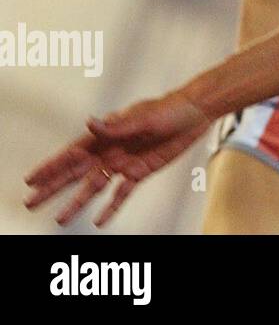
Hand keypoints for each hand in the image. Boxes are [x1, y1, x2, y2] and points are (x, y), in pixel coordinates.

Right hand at [23, 92, 211, 227]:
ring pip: (95, 187)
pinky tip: (99, 221)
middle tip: (31, 202)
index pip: (73, 152)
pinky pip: (122, 193)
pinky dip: (111, 207)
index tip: (31, 179)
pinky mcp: (141, 171)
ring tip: (60, 219)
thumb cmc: (170, 108)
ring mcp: (124, 162)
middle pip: (77, 172)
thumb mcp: (144, 117)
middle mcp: (111, 149)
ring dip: (77, 202)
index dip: (52, 166)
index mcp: (107, 132)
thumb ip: (117, 126)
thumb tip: (89, 123)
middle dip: (54, 187)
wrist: (197, 112)